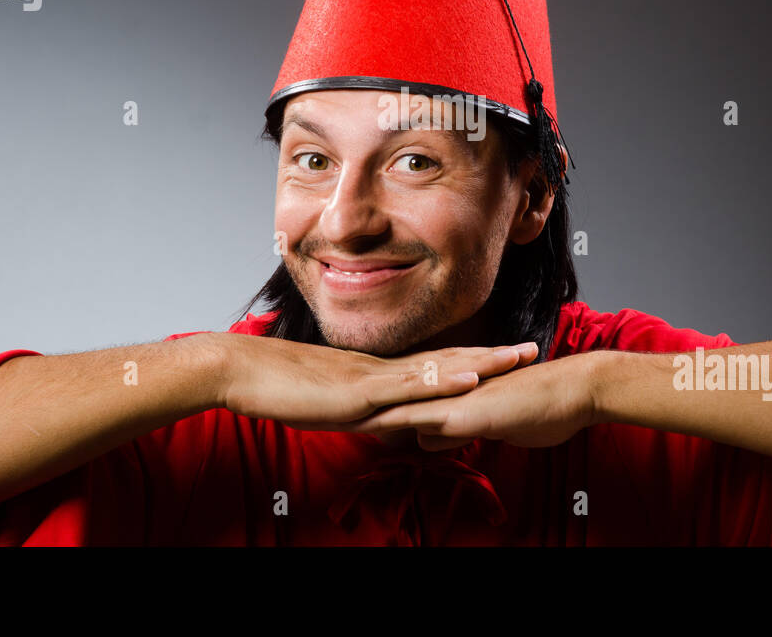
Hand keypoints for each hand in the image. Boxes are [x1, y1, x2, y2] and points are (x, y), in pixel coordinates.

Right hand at [210, 333, 540, 430]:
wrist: (239, 372)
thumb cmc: (273, 389)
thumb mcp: (323, 405)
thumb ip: (350, 410)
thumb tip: (372, 422)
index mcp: (375, 374)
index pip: (433, 364)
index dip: (471, 359)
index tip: (504, 357)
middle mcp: (382, 370)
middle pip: (448, 360)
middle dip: (492, 357)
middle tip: (532, 349)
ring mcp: (374, 379)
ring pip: (439, 368)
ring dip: (482, 363)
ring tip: (518, 358)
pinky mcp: (361, 392)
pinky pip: (411, 387)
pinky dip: (444, 381)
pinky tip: (471, 378)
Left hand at [346, 352, 600, 450]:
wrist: (574, 392)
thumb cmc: (544, 407)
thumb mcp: (492, 424)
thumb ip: (458, 428)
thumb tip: (429, 439)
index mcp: (451, 392)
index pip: (402, 398)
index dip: (371, 403)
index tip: (340, 405)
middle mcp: (447, 391)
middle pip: (391, 398)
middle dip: (356, 404)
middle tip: (318, 403)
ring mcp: (453, 400)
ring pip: (397, 406)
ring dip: (364, 411)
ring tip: (326, 412)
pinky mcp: (463, 412)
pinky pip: (419, 417)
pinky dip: (393, 422)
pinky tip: (367, 425)